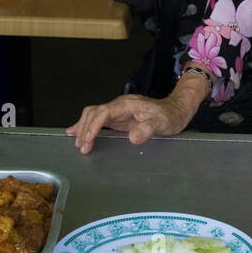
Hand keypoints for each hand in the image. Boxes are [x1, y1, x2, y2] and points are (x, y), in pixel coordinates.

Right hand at [67, 76, 209, 152]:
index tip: (88, 140)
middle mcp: (119, 105)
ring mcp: (117, 111)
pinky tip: (75, 132)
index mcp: (127, 105)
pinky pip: (98, 119)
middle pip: (93, 113)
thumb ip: (148, 129)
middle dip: (85, 129)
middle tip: (82, 148)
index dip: (93, 126)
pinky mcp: (118, 118)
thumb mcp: (162, 123)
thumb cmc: (169, 116)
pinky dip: (85, 125)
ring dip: (83, 128)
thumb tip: (133, 137)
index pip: (103, 112)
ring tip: (78, 144)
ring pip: (92, 115)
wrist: (176, 109)